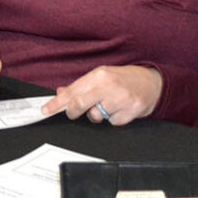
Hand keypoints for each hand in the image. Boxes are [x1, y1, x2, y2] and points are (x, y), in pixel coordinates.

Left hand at [42, 65, 163, 126]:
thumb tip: (61, 93)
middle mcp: (109, 86)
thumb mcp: (102, 76)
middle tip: (73, 113)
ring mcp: (121, 99)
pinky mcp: (131, 111)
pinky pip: (112, 123)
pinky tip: (119, 110)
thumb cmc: (124, 79)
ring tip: (107, 106)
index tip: (46, 110)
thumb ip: (81, 86)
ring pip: (96, 116)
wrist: (152, 83)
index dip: (56, 103)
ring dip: (97, 115)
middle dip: (73, 112)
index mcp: (99, 75)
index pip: (72, 91)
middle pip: (80, 105)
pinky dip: (113, 119)